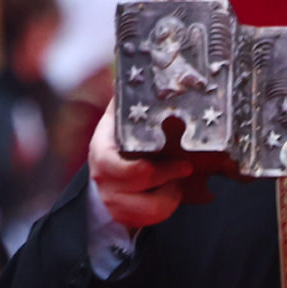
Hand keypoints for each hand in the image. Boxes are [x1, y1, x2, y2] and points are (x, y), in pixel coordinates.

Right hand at [90, 96, 195, 229]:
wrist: (114, 168)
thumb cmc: (129, 137)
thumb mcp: (129, 116)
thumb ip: (138, 97)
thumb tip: (152, 66)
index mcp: (103, 147)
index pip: (110, 164)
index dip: (138, 169)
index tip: (161, 166)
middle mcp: (102, 175)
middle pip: (139, 184)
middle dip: (168, 176)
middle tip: (184, 167)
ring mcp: (111, 198)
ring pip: (151, 208)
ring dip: (170, 195)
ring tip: (173, 181)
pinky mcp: (123, 216)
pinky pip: (152, 221)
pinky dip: (167, 208)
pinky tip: (167, 192)